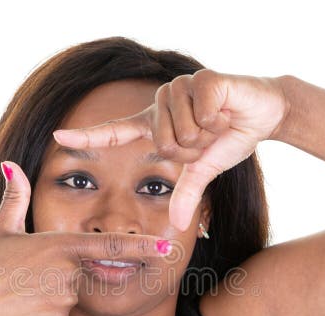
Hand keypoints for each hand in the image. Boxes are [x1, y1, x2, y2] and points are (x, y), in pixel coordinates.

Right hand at [0, 161, 171, 315]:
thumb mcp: (0, 229)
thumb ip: (15, 197)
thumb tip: (10, 164)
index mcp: (59, 245)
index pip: (110, 244)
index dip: (141, 247)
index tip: (166, 247)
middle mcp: (68, 272)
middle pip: (76, 277)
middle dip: (53, 282)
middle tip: (20, 282)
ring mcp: (64, 300)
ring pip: (66, 302)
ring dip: (45, 302)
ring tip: (15, 298)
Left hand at [52, 69, 289, 231]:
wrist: (265, 113)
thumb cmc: (229, 138)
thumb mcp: (203, 170)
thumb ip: (186, 194)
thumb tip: (178, 227)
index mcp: (154, 124)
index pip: (115, 132)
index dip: (87, 137)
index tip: (59, 137)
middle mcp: (160, 103)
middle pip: (163, 144)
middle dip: (193, 150)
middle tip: (209, 137)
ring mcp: (178, 88)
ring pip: (181, 131)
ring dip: (207, 135)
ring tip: (218, 122)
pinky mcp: (200, 78)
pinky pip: (201, 114)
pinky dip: (219, 120)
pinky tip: (226, 110)